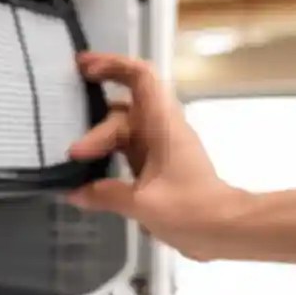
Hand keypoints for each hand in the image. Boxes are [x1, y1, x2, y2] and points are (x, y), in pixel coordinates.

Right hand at [66, 53, 248, 259]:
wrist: (224, 229)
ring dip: (99, 141)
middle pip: (122, 111)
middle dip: (95, 126)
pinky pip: (126, 151)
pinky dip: (106, 157)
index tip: (84, 69)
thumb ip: (106, 195)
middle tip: (71, 152)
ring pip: (123, 131)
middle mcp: (161, 130)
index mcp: (163, 125)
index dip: (113, 65)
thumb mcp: (144, 204)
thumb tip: (74, 192)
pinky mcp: (158, 167)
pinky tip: (87, 175)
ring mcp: (160, 148)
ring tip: (72, 158)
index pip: (140, 78)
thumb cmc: (191, 209)